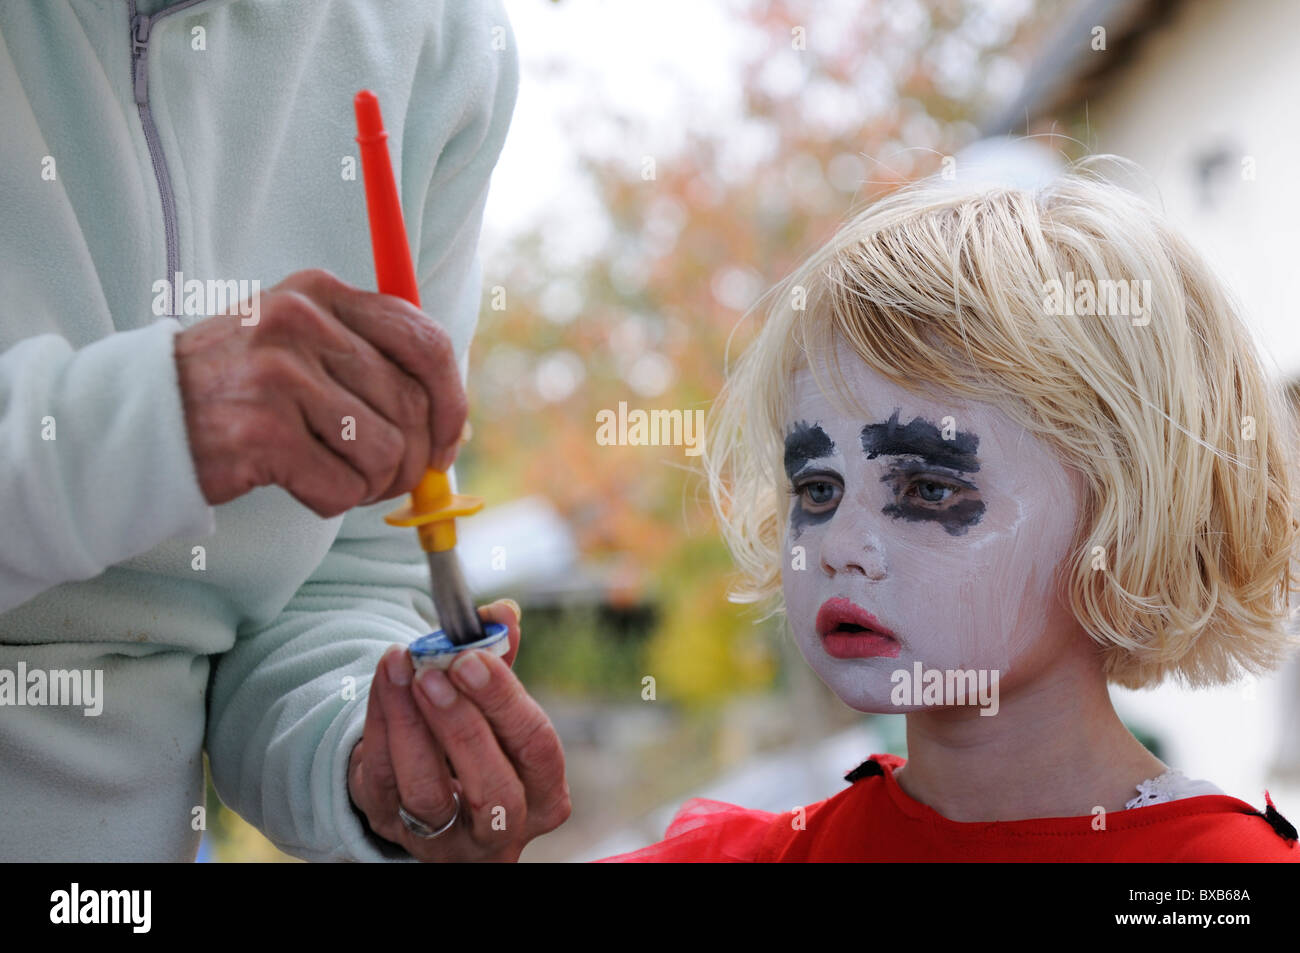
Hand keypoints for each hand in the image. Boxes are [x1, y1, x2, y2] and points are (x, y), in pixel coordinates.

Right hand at [174, 268, 466, 516]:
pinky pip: (343, 486)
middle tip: (392, 478)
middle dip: (416, 458)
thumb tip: (454, 424)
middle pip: (411, 405)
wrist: (142, 416)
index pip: (425, 341)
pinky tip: (302, 486)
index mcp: (322, 292)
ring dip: (372, 484)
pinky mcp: (262, 431)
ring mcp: (280, 374)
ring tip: (340, 479)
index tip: (450, 438)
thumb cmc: (238, 388)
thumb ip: (371, 363)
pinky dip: (333, 500)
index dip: (452, 399)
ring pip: (384, 452)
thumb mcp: (300, 344)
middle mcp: (302, 322)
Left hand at [347, 600, 570, 860]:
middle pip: (492, 789)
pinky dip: (381, 724)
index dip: (506, 703)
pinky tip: (385, 680)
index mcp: (542, 795)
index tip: (475, 657)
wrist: (424, 782)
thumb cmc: (477, 741)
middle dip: (463, 726)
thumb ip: (501, 660)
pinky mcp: (391, 826)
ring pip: (428, 793)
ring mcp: (444, 838)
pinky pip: (383, 780)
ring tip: (402, 668)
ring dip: (412, 724)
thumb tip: (502, 612)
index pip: (538, 749)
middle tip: (439, 672)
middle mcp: (500, 830)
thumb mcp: (495, 705)